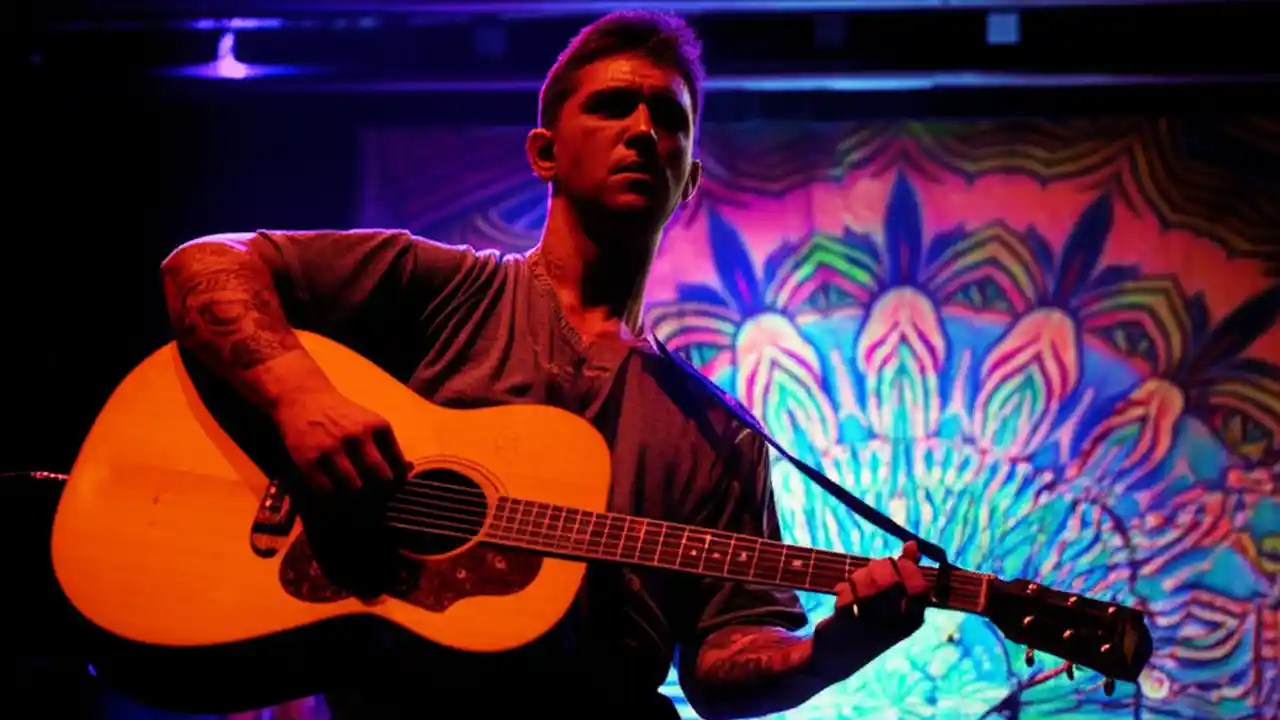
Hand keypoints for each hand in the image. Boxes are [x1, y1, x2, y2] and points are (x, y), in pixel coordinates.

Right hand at [272, 388, 410, 499]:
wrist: (304, 397)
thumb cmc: (343, 415)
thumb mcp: (370, 421)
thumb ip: (387, 445)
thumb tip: (407, 472)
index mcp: (378, 427)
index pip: (398, 466)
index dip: (397, 483)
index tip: (391, 489)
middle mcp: (358, 436)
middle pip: (380, 479)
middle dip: (380, 492)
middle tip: (373, 496)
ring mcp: (333, 448)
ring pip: (354, 487)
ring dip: (354, 495)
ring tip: (351, 493)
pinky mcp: (309, 459)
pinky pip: (326, 490)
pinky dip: (330, 494)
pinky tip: (331, 488)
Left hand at [812, 541, 928, 671]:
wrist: (839, 657)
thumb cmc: (871, 623)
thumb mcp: (894, 603)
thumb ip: (906, 572)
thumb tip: (913, 544)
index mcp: (913, 621)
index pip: (919, 587)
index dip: (906, 568)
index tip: (894, 564)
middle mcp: (895, 626)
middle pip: (891, 580)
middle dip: (879, 568)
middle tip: (870, 571)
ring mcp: (870, 626)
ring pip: (868, 582)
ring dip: (860, 576)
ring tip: (855, 583)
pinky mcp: (845, 623)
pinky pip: (847, 591)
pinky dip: (844, 587)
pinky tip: (842, 593)